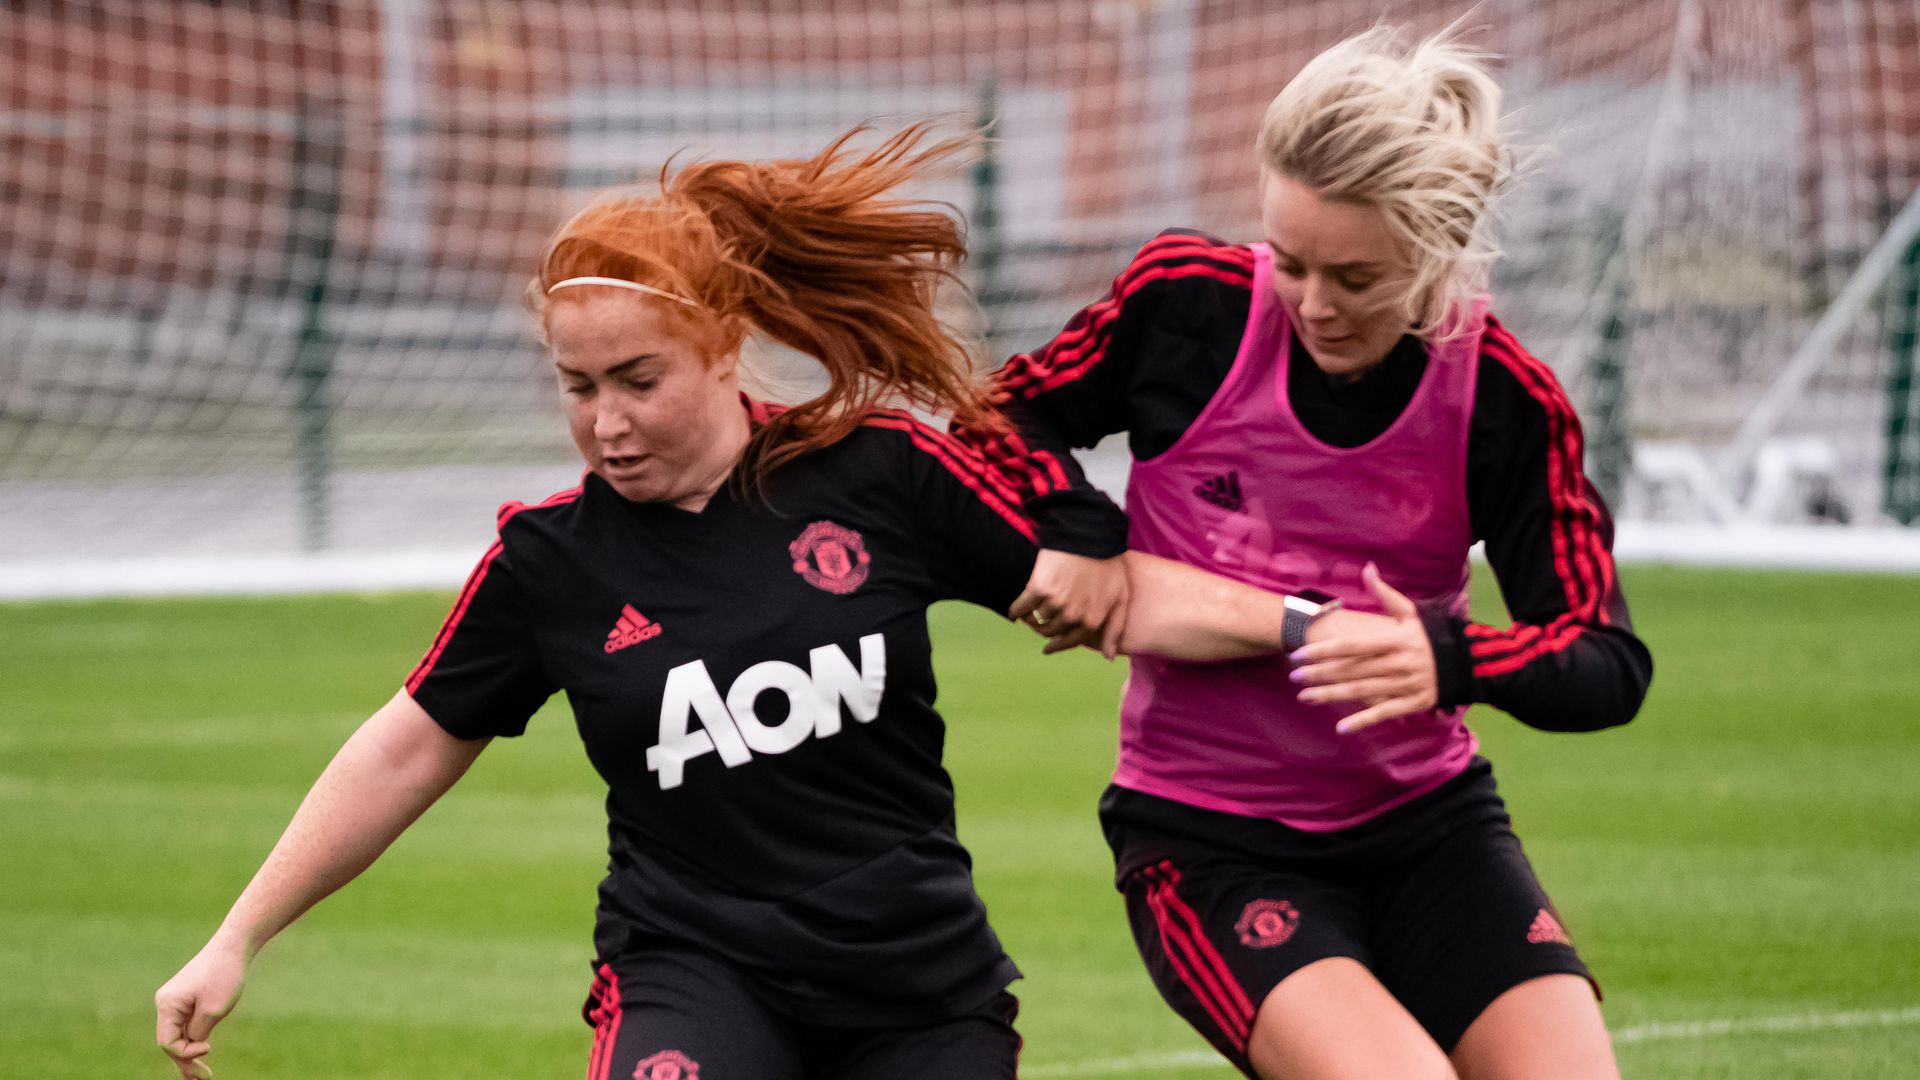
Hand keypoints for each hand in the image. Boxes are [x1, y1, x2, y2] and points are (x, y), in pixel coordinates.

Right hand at [155, 938, 247, 1079]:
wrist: (233, 946)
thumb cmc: (225, 975)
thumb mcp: (213, 1011)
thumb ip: (198, 1032)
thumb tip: (190, 1046)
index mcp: (167, 1005)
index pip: (167, 1043)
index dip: (186, 1053)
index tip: (209, 1048)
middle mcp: (165, 1003)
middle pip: (170, 1041)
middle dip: (185, 1061)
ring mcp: (174, 1000)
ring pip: (177, 1034)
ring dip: (188, 1054)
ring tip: (199, 1077)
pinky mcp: (186, 998)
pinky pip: (184, 1024)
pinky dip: (192, 1039)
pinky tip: (201, 1051)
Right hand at [1008, 550, 1129, 659]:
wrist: (1088, 533)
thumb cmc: (1108, 564)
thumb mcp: (1120, 597)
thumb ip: (1115, 629)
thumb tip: (1108, 659)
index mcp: (1093, 620)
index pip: (1069, 642)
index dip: (1057, 645)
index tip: (1048, 648)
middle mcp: (1074, 615)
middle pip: (1050, 632)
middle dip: (1044, 629)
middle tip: (1039, 622)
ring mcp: (1055, 602)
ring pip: (1035, 621)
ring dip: (1030, 619)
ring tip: (1028, 613)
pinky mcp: (1038, 588)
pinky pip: (1021, 607)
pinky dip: (1016, 611)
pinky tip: (1015, 611)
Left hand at [1290, 563, 1438, 733]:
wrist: (1469, 663)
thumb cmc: (1432, 635)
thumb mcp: (1411, 613)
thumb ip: (1385, 594)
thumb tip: (1367, 568)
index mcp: (1395, 640)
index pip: (1352, 646)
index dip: (1324, 651)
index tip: (1300, 655)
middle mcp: (1398, 663)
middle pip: (1352, 670)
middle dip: (1321, 674)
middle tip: (1294, 677)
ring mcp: (1406, 685)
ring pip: (1362, 692)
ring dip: (1332, 695)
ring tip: (1305, 697)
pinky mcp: (1414, 703)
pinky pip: (1385, 713)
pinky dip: (1364, 721)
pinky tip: (1341, 728)